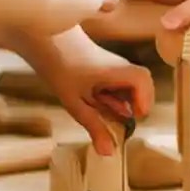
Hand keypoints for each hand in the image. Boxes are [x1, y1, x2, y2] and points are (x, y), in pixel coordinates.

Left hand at [26, 31, 153, 155]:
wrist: (45, 39)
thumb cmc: (60, 68)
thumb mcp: (75, 103)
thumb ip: (94, 126)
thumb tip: (109, 152)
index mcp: (116, 71)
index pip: (144, 81)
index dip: (144, 101)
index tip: (133, 117)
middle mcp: (120, 65)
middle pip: (143, 83)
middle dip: (136, 104)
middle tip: (119, 119)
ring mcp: (114, 64)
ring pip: (130, 84)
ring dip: (122, 101)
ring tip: (101, 107)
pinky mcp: (106, 64)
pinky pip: (119, 81)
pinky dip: (112, 95)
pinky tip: (94, 98)